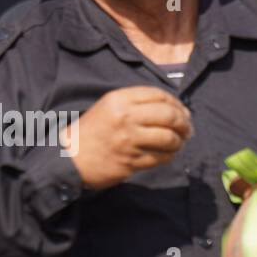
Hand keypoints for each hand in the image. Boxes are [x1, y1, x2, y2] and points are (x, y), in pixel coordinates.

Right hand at [65, 86, 191, 190]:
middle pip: (168, 115)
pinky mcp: (130, 161)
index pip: (158, 95)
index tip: (182, 111)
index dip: (176, 103)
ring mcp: (128, 140)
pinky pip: (160, 157)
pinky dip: (170, 155)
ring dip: (179, 141)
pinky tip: (169, 153)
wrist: (69, 157)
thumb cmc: (91, 131)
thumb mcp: (108, 107)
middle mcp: (125, 117)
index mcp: (119, 99)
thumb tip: (173, 108)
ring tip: (179, 142)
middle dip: (183, 122)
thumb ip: (136, 103)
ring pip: (168, 138)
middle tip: (187, 128)